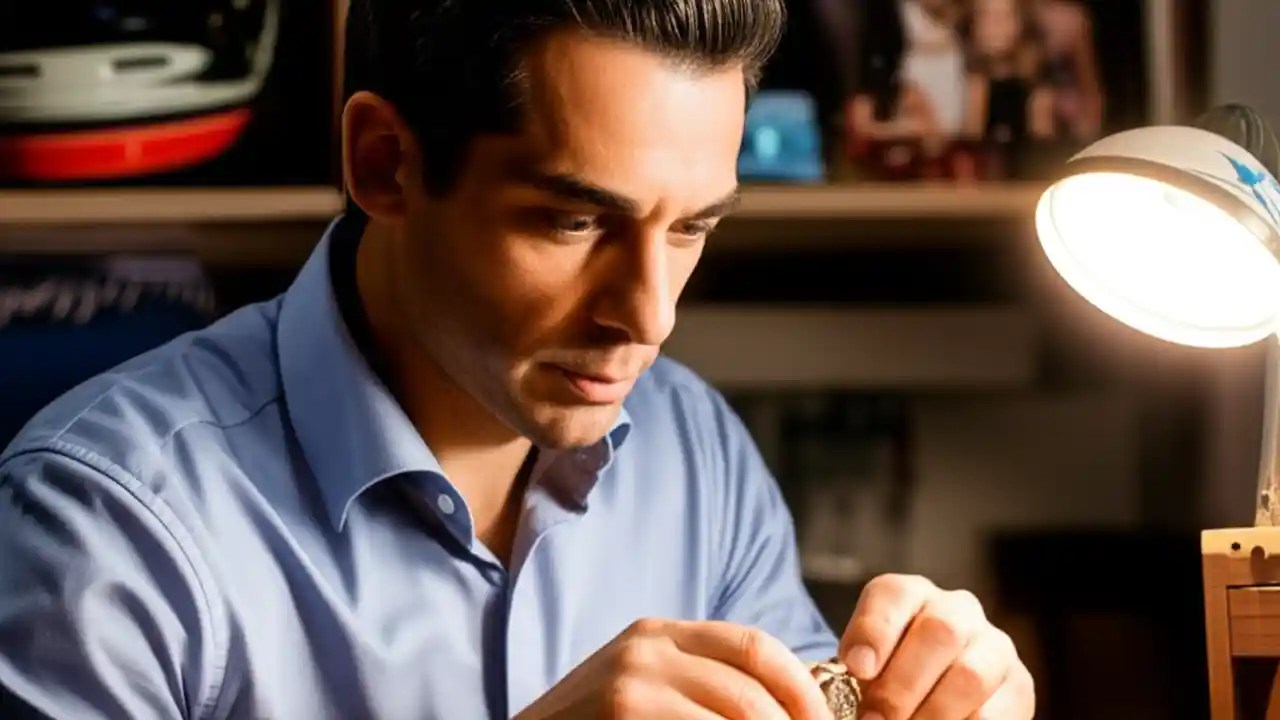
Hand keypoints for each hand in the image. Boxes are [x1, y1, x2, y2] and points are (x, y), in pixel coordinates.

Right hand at [514, 618, 833, 719]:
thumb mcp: (647, 688)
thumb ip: (703, 687)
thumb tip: (791, 709)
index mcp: (663, 632)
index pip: (757, 646)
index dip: (803, 689)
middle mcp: (648, 647)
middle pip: (753, 687)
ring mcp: (631, 682)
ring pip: (736, 716)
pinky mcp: (622, 713)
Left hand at [838, 575, 1034, 719]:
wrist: (927, 698)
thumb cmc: (883, 681)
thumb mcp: (861, 668)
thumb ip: (855, 670)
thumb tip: (849, 682)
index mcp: (908, 594)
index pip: (894, 595)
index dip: (875, 631)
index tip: (857, 668)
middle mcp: (956, 609)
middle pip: (939, 633)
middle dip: (901, 686)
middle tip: (874, 719)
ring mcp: (993, 644)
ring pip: (970, 675)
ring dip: (932, 714)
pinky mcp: (1018, 684)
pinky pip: (994, 712)